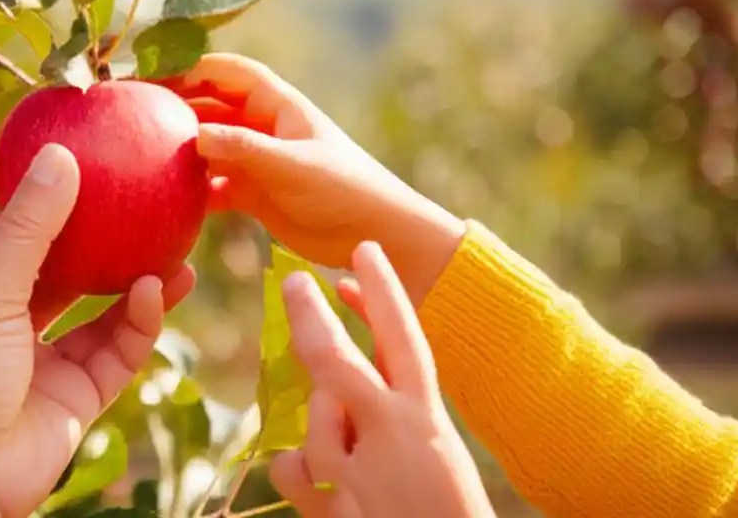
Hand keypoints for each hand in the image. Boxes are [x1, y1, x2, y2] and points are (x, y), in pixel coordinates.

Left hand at [0, 144, 195, 517]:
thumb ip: (29, 226)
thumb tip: (61, 153)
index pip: (6, 228)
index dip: (39, 195)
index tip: (80, 158)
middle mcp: (8, 320)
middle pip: (62, 266)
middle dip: (100, 237)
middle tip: (143, 201)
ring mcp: (44, 360)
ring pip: (99, 310)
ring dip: (133, 281)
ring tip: (175, 247)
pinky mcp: (77, 395)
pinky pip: (117, 350)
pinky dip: (139, 322)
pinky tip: (157, 291)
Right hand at [166, 53, 463, 303]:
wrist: (373, 234)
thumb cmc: (344, 188)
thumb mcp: (293, 165)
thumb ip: (245, 149)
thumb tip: (193, 135)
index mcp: (277, 104)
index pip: (225, 72)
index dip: (188, 67)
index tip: (150, 76)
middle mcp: (262, 126)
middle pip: (208, 106)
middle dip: (173, 107)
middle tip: (129, 116)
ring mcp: (256, 160)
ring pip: (206, 146)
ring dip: (178, 150)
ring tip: (138, 157)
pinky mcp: (253, 194)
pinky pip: (213, 185)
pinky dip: (192, 190)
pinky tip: (166, 201)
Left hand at [268, 242, 493, 517]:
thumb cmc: (445, 510)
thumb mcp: (432, 447)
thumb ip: (388, 404)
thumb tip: (340, 369)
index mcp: (430, 420)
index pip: (404, 340)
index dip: (384, 291)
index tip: (364, 247)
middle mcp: (396, 441)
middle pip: (335, 365)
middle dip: (309, 319)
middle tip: (291, 281)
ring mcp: (362, 479)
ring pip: (314, 423)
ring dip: (324, 428)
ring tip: (358, 454)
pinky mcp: (338, 515)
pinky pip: (295, 472)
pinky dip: (300, 471)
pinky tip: (323, 484)